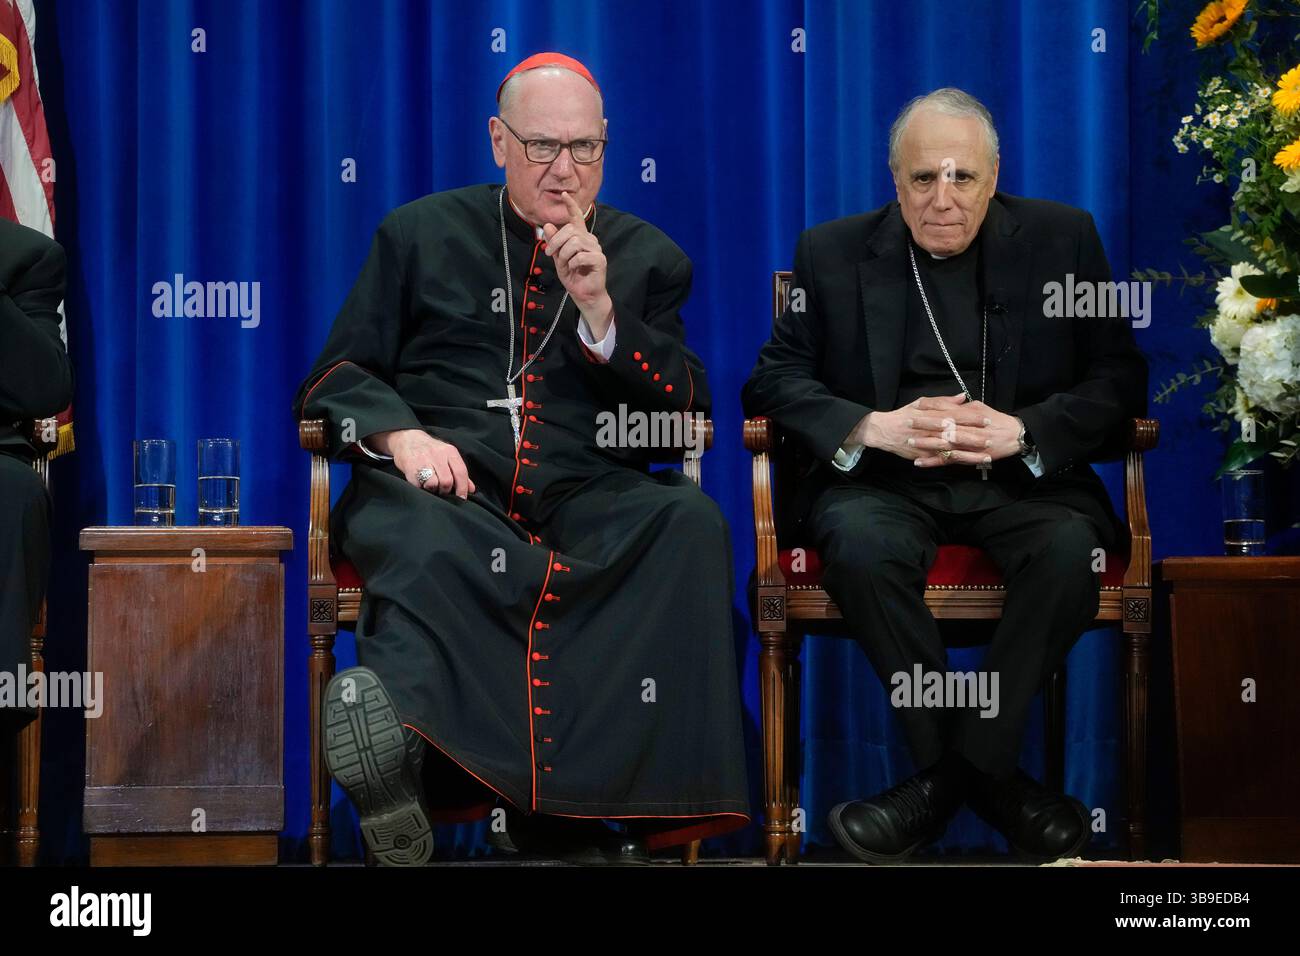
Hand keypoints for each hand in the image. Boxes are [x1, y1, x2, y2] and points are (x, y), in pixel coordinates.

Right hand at [370, 428, 475, 498]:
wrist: (407, 439)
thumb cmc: (431, 451)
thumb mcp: (447, 456)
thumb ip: (459, 473)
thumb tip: (471, 489)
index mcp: (449, 451)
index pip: (460, 472)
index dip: (462, 488)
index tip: (462, 498)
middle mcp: (437, 454)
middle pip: (447, 481)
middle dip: (446, 490)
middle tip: (442, 491)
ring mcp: (423, 460)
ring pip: (433, 484)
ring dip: (433, 489)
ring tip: (431, 486)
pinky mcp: (410, 467)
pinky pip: (418, 485)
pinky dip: (420, 488)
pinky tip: (420, 483)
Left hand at [543, 192, 610, 334]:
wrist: (583, 294)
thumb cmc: (572, 275)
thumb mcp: (558, 257)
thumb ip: (553, 242)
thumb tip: (548, 225)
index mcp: (579, 237)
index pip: (576, 217)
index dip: (571, 205)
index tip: (564, 194)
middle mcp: (589, 239)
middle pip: (570, 231)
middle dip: (556, 241)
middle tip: (550, 253)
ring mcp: (596, 249)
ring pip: (574, 242)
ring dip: (564, 254)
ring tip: (564, 264)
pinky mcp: (600, 259)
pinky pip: (581, 256)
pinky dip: (572, 264)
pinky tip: (574, 269)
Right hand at [848, 393, 1010, 468]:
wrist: (884, 431)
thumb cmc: (904, 415)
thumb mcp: (922, 403)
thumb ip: (943, 401)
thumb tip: (962, 397)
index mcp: (934, 415)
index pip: (957, 415)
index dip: (973, 418)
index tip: (987, 419)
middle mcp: (933, 430)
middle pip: (957, 433)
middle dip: (975, 437)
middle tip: (991, 438)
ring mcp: (929, 444)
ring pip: (952, 449)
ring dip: (969, 453)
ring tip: (985, 455)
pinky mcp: (925, 456)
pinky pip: (943, 460)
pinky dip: (956, 463)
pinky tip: (968, 465)